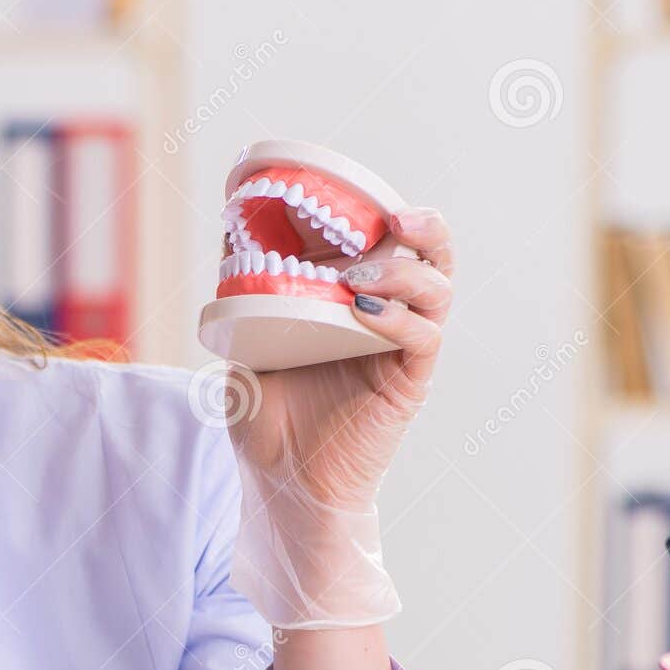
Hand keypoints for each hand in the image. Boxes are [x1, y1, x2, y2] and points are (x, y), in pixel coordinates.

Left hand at [224, 208, 453, 627]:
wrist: (281, 481)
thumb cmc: (266, 414)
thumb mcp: (244, 341)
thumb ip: (245, 290)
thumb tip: (233, 230)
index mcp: (350, 294)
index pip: (375, 235)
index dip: (367, 208)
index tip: (337, 189)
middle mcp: (384, 311)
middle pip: (427, 251)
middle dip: (420, 223)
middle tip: (394, 214)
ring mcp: (400, 344)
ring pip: (437, 287)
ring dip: (408, 268)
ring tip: (366, 270)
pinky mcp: (410, 379)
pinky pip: (424, 337)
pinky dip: (400, 317)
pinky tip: (366, 310)